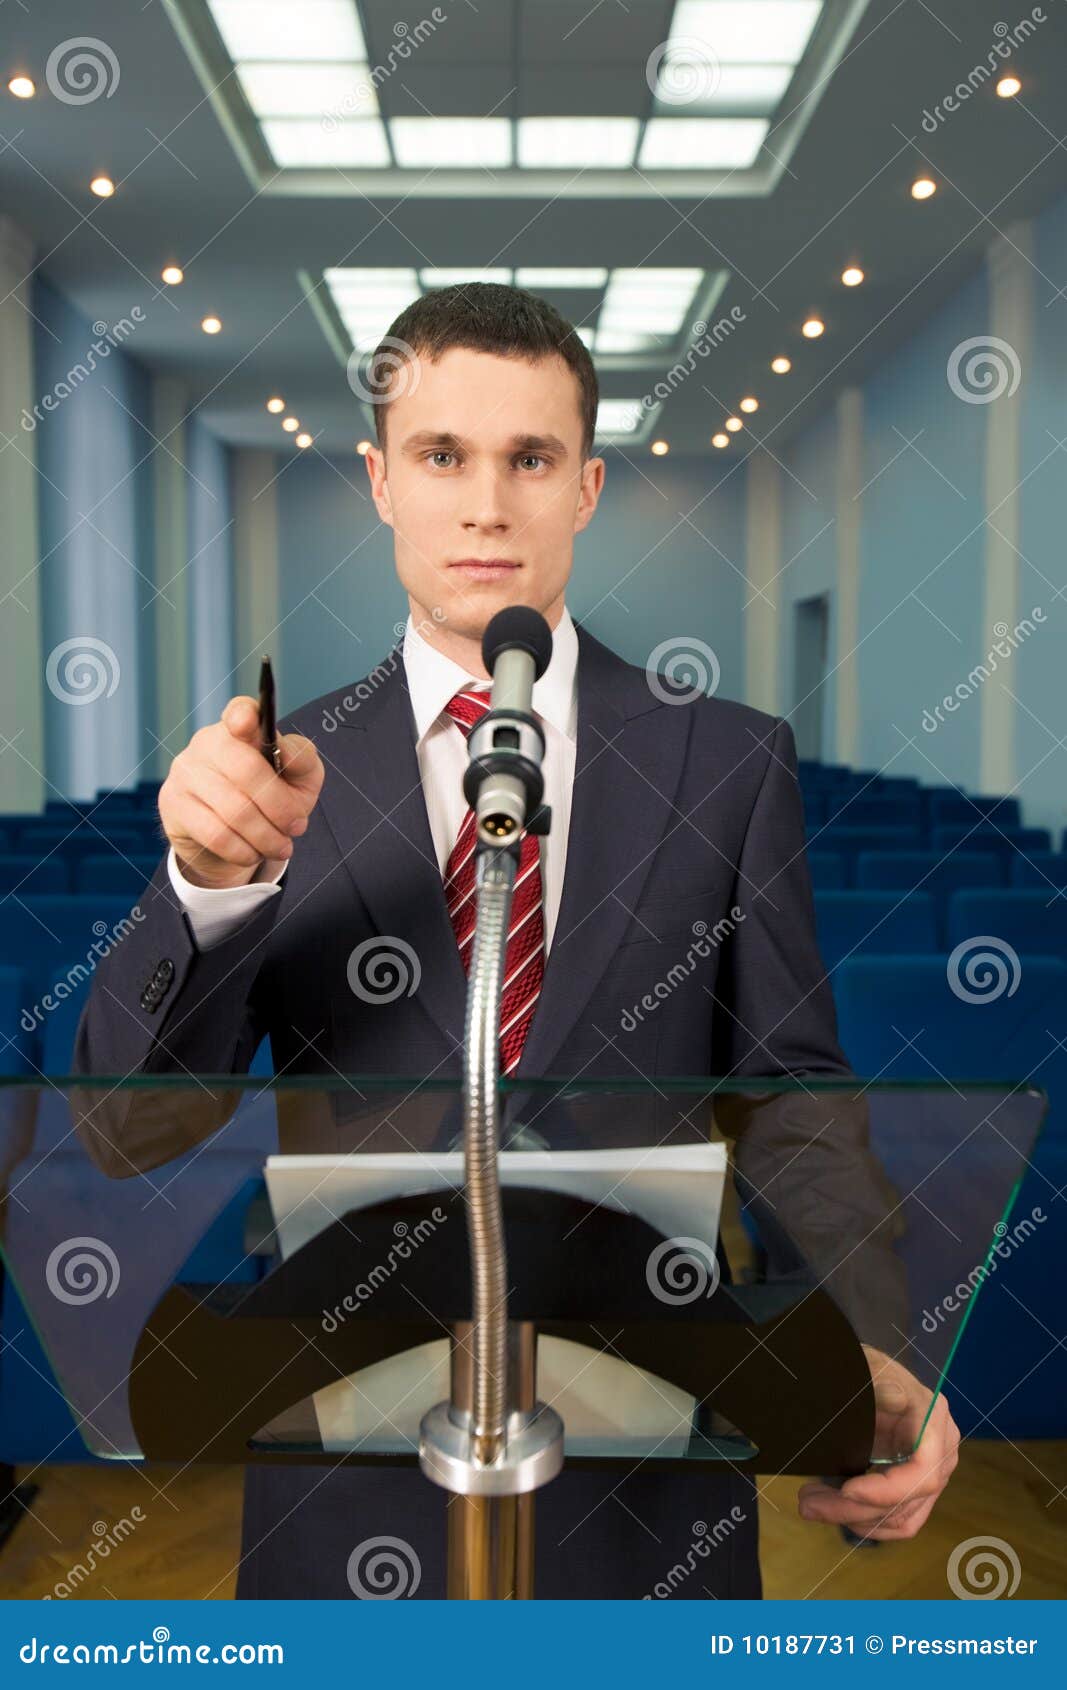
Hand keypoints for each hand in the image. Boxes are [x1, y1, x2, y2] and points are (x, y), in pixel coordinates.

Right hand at [159, 696, 324, 888]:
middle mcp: (208, 742)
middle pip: (246, 769)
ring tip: (281, 846)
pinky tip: (254, 853)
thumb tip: (286, 752)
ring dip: (266, 836)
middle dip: (280, 807)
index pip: (240, 711)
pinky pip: (215, 833)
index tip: (247, 724)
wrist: (235, 837)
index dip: (243, 716)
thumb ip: (301, 759)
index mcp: (241, 727)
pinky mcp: (173, 803)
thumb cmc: (272, 798)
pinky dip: (243, 850)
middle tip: (297, 827)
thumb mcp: (299, 778)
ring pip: (234, 809)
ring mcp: (186, 771)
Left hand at [796, 1345, 959, 1540]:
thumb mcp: (870, 1367)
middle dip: (853, 1508)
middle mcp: (941, 1450)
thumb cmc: (868, 1369)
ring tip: (811, 1503)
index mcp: (933, 1416)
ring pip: (898, 1517)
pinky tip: (839, 1513)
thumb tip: (894, 1398)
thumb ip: (881, 1383)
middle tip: (807, 1502)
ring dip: (853, 1517)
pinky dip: (869, 1524)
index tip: (846, 1490)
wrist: (868, 1376)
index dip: (887, 1490)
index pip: (924, 1471)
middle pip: (906, 1501)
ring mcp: (932, 1472)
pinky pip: (900, 1522)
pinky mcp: (917, 1489)